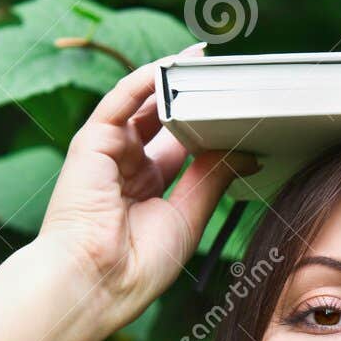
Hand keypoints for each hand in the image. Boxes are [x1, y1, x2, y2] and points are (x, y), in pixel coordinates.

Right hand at [37, 42, 258, 330]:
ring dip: (171, 80)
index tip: (237, 110)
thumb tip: (248, 151)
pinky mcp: (91, 142)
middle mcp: (127, 167)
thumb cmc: (138, 265)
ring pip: (143, 106)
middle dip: (190, 97)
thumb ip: (214, 177)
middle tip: (223, 73)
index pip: (181, 147)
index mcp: (148, 190)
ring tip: (205, 58)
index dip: (206, 128)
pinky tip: (171, 64)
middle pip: (162, 121)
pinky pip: (120, 101)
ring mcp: (108, 153)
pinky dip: (144, 80)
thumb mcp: (189, 215)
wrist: (97, 282)